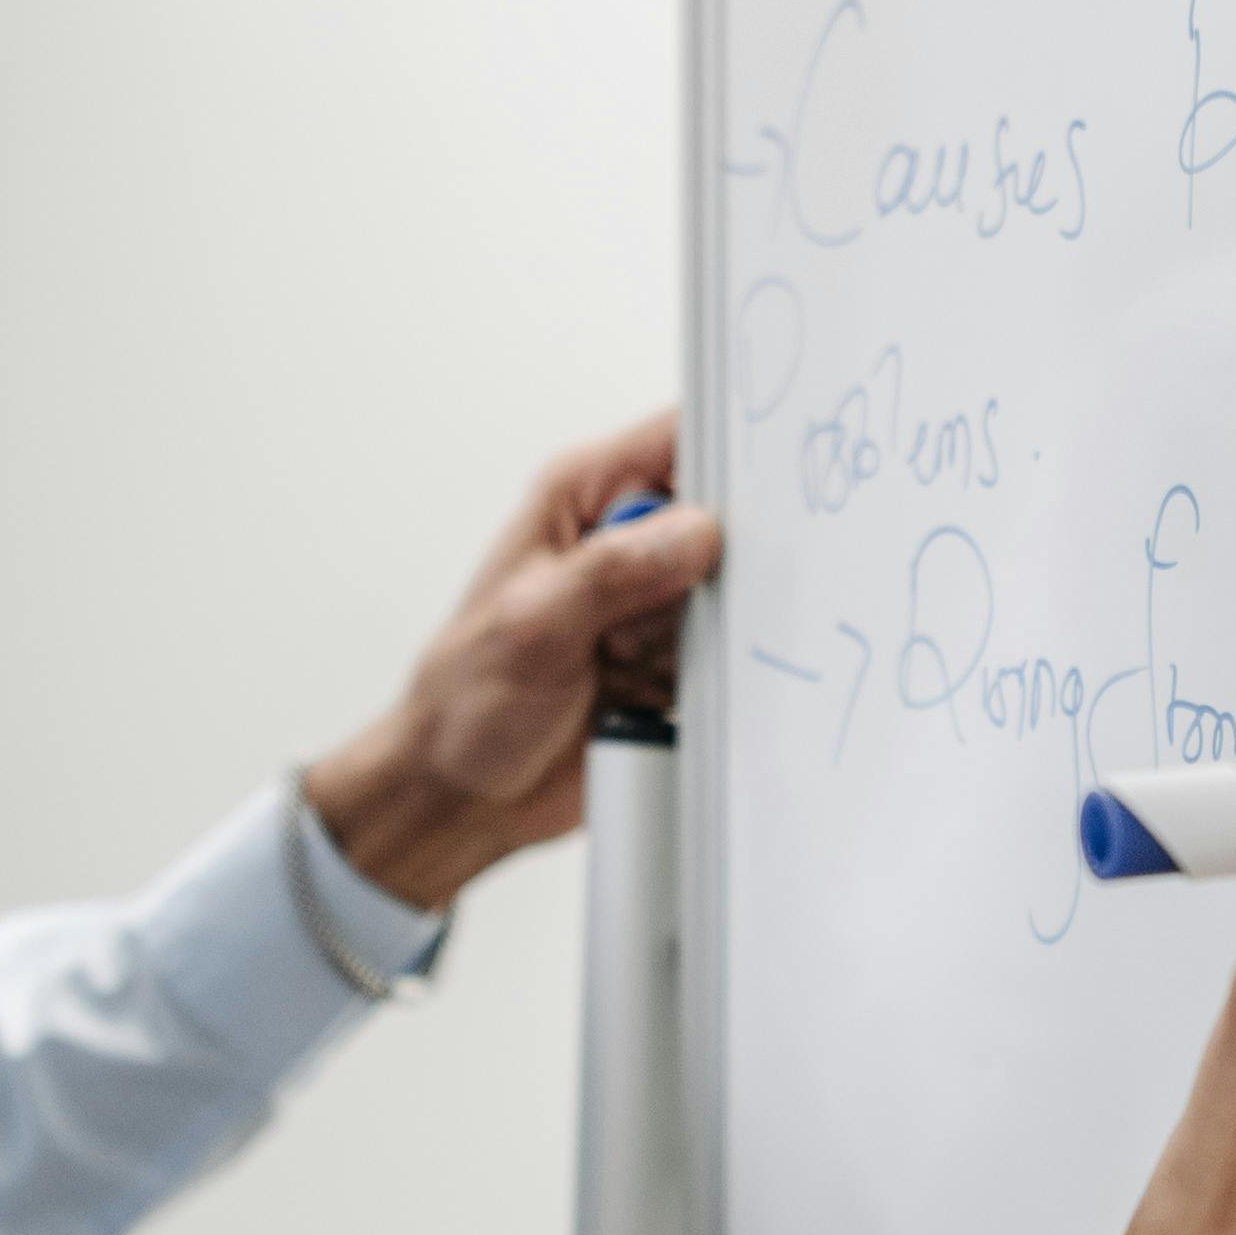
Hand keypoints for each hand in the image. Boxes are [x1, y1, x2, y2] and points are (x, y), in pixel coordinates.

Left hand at [298, 413, 724, 910]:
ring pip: (734, 595)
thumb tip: (697, 533)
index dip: (733, 449)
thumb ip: (614, 572)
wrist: (463, 797)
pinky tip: (656, 699)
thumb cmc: (464, 702)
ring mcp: (652, 603)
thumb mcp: (532, 626)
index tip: (771, 487)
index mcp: (582, 497)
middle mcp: (623, 541)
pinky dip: (716, 680)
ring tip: (635, 668)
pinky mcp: (672, 659)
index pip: (678, 437)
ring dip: (711, 636)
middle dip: (728, 566)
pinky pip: (729, 656)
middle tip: (677, 612)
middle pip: (726, 518)